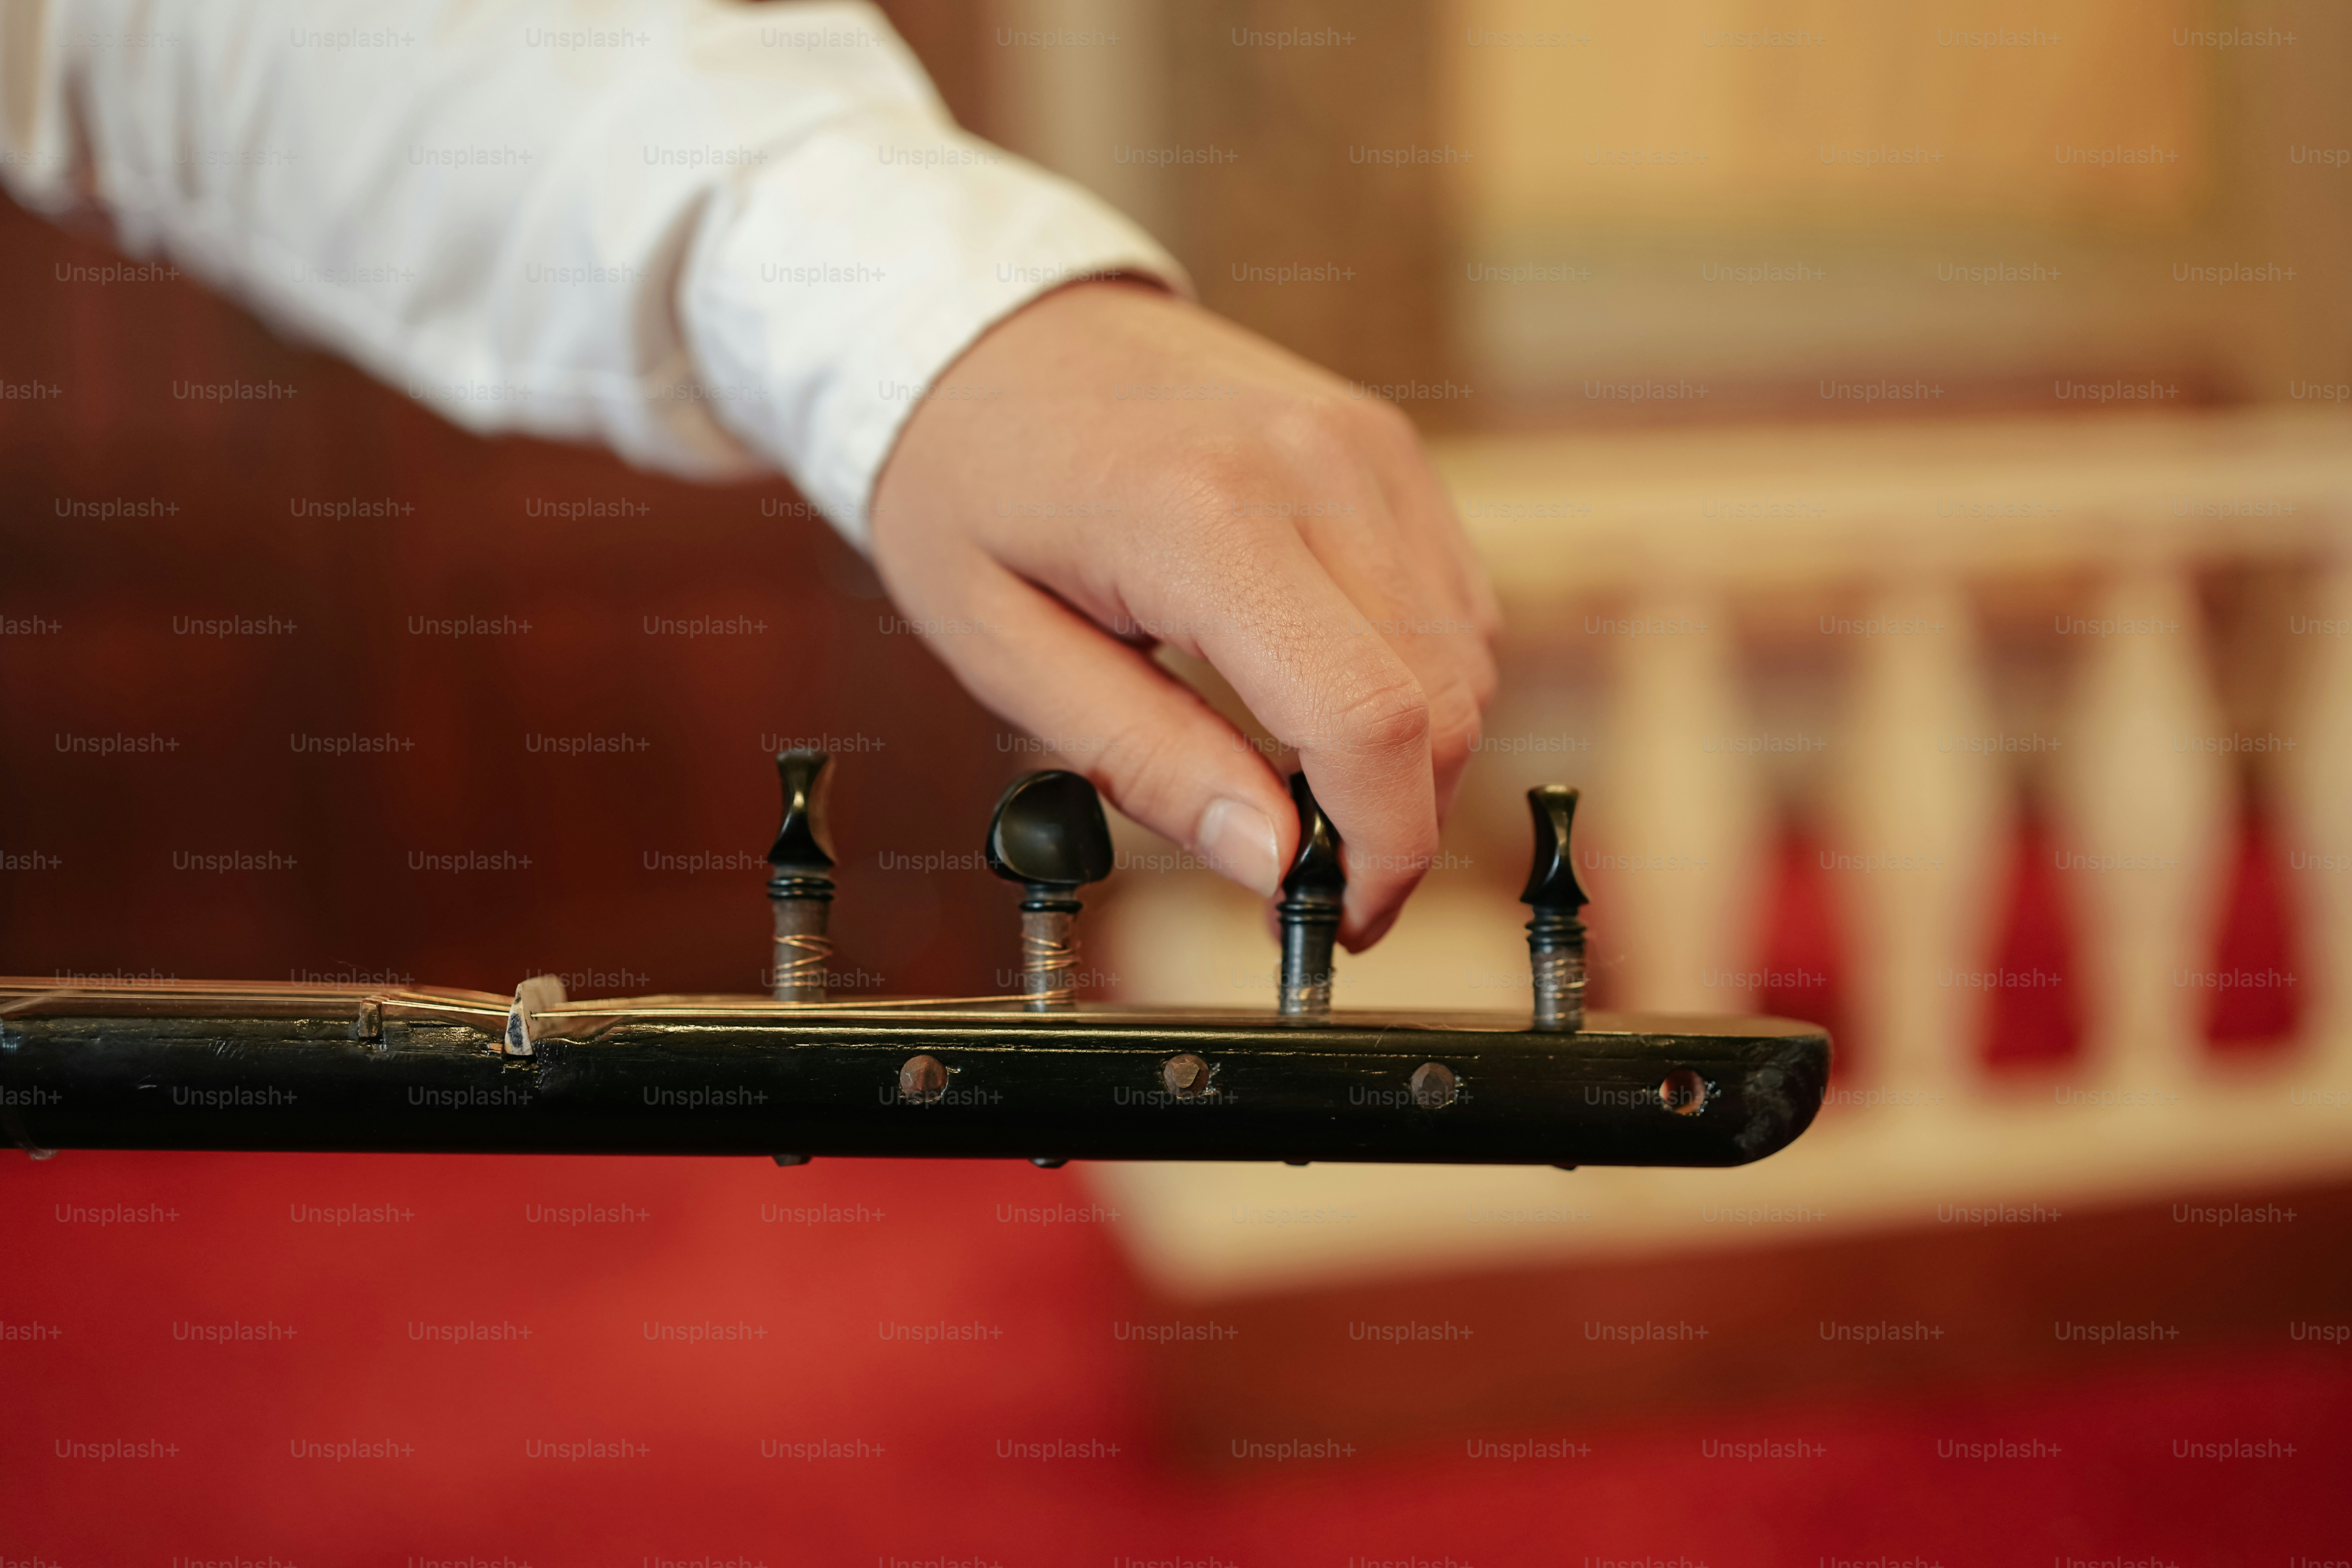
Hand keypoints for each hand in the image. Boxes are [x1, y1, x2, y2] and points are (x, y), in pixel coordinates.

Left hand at [868, 281, 1498, 949]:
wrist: (980, 327)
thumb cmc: (966, 486)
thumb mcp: (1001, 650)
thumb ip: (1146, 761)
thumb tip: (1271, 860)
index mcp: (1204, 520)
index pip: (1368, 722)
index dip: (1381, 851)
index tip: (1338, 918)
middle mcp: (1314, 468)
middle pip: (1441, 702)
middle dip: (1400, 821)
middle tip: (1316, 878)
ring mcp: (1363, 445)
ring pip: (1465, 657)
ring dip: (1412, 750)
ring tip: (1309, 786)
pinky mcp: (1382, 442)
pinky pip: (1451, 596)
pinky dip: (1417, 674)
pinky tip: (1324, 694)